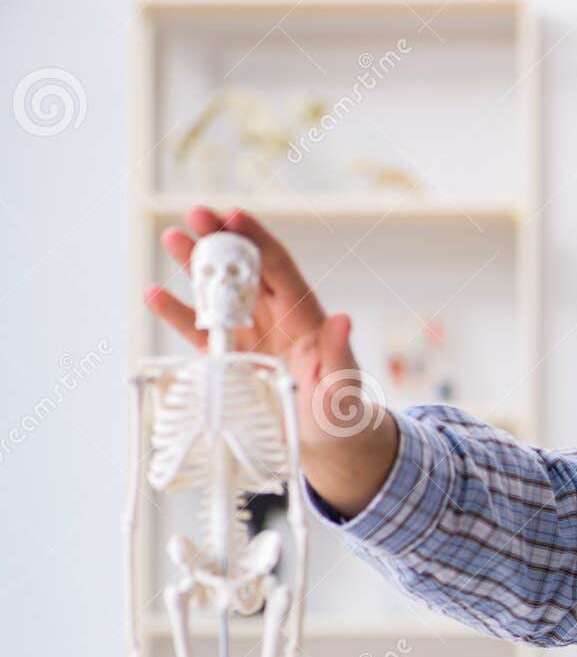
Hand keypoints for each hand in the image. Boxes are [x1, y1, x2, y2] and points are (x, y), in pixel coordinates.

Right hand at [143, 205, 397, 514]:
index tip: (235, 215)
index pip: (279, 268)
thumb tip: (342, 319)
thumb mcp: (342, 384)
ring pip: (219, 291)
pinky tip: (155, 294)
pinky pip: (199, 330)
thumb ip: (339, 352)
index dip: (257, 241)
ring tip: (172, 236)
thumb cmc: (338, 411)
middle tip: (196, 213)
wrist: (322, 443)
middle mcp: (274, 316)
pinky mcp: (228, 358)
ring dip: (195, 265)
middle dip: (221, 239)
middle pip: (245, 269)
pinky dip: (177, 313)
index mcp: (304, 315)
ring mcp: (248, 334)